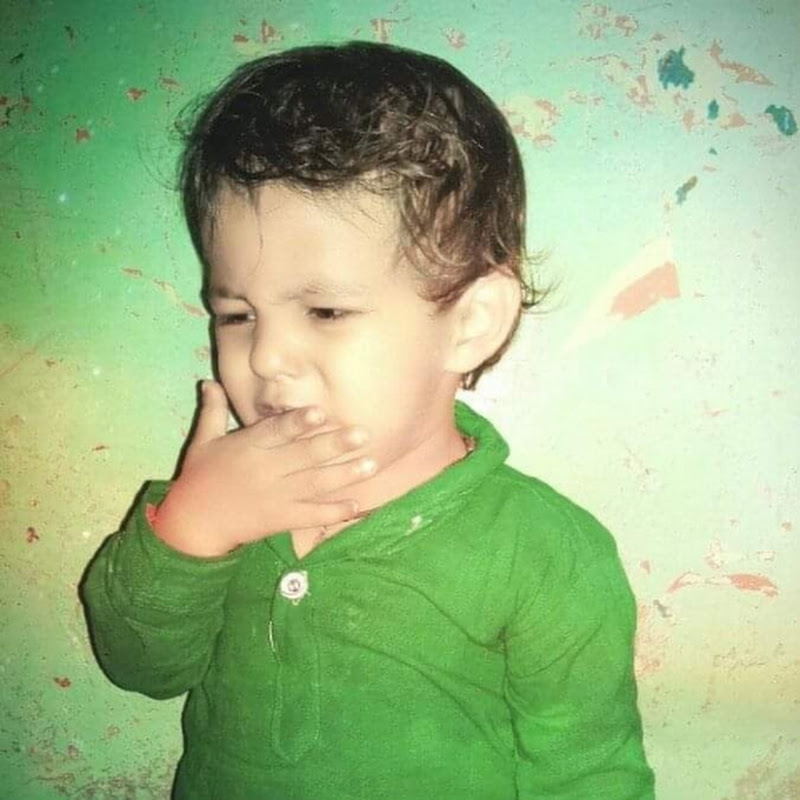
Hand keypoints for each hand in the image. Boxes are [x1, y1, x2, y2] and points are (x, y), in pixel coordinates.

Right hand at [152, 381, 375, 556]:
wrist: (194, 523)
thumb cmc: (200, 477)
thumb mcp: (203, 441)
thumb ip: (213, 410)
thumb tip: (209, 381)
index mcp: (249, 447)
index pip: (276, 432)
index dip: (298, 423)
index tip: (321, 411)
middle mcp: (265, 470)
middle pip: (304, 456)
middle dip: (335, 445)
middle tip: (364, 433)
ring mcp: (276, 497)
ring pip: (314, 484)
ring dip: (344, 475)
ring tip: (372, 464)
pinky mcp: (281, 519)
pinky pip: (310, 516)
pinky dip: (333, 511)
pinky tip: (357, 504)